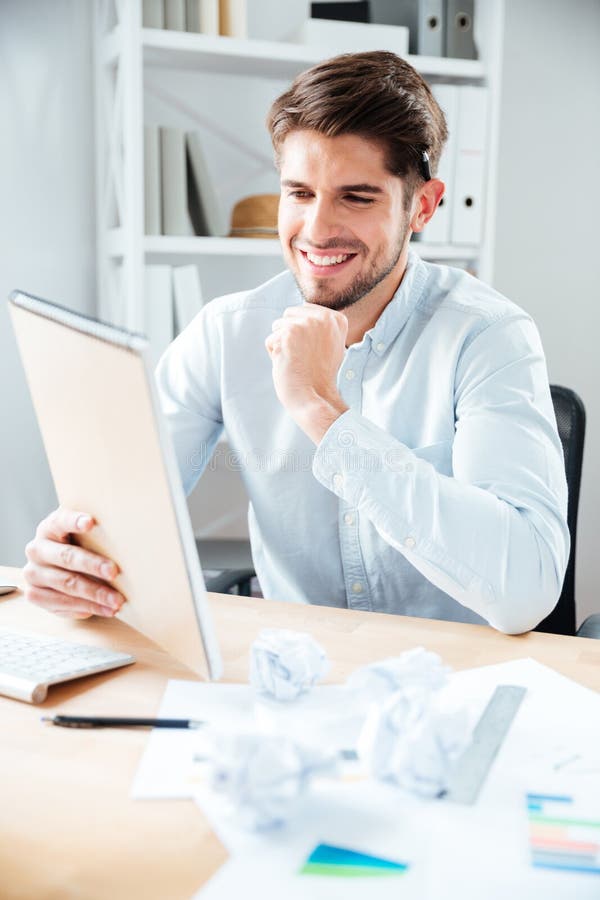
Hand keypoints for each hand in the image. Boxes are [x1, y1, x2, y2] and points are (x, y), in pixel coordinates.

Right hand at [23, 507, 124, 618]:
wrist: (58, 568)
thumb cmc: (79, 548)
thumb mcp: (85, 537)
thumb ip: (97, 534)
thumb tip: (129, 534)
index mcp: (49, 528)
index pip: (60, 521)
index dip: (74, 521)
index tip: (90, 522)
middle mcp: (37, 549)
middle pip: (66, 556)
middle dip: (93, 565)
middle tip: (114, 571)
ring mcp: (34, 573)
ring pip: (66, 584)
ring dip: (95, 594)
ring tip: (117, 600)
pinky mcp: (35, 595)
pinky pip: (62, 604)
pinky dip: (88, 607)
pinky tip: (106, 609)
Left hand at [265, 305, 348, 442]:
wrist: (314, 396)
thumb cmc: (319, 375)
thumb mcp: (331, 344)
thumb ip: (321, 325)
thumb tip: (304, 308)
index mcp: (336, 319)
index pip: (303, 310)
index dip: (302, 334)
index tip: (313, 351)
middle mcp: (324, 318)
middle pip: (289, 315)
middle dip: (290, 335)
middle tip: (304, 356)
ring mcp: (307, 324)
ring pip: (277, 327)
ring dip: (281, 344)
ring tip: (297, 360)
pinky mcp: (289, 333)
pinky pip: (270, 340)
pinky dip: (274, 354)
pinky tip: (288, 364)